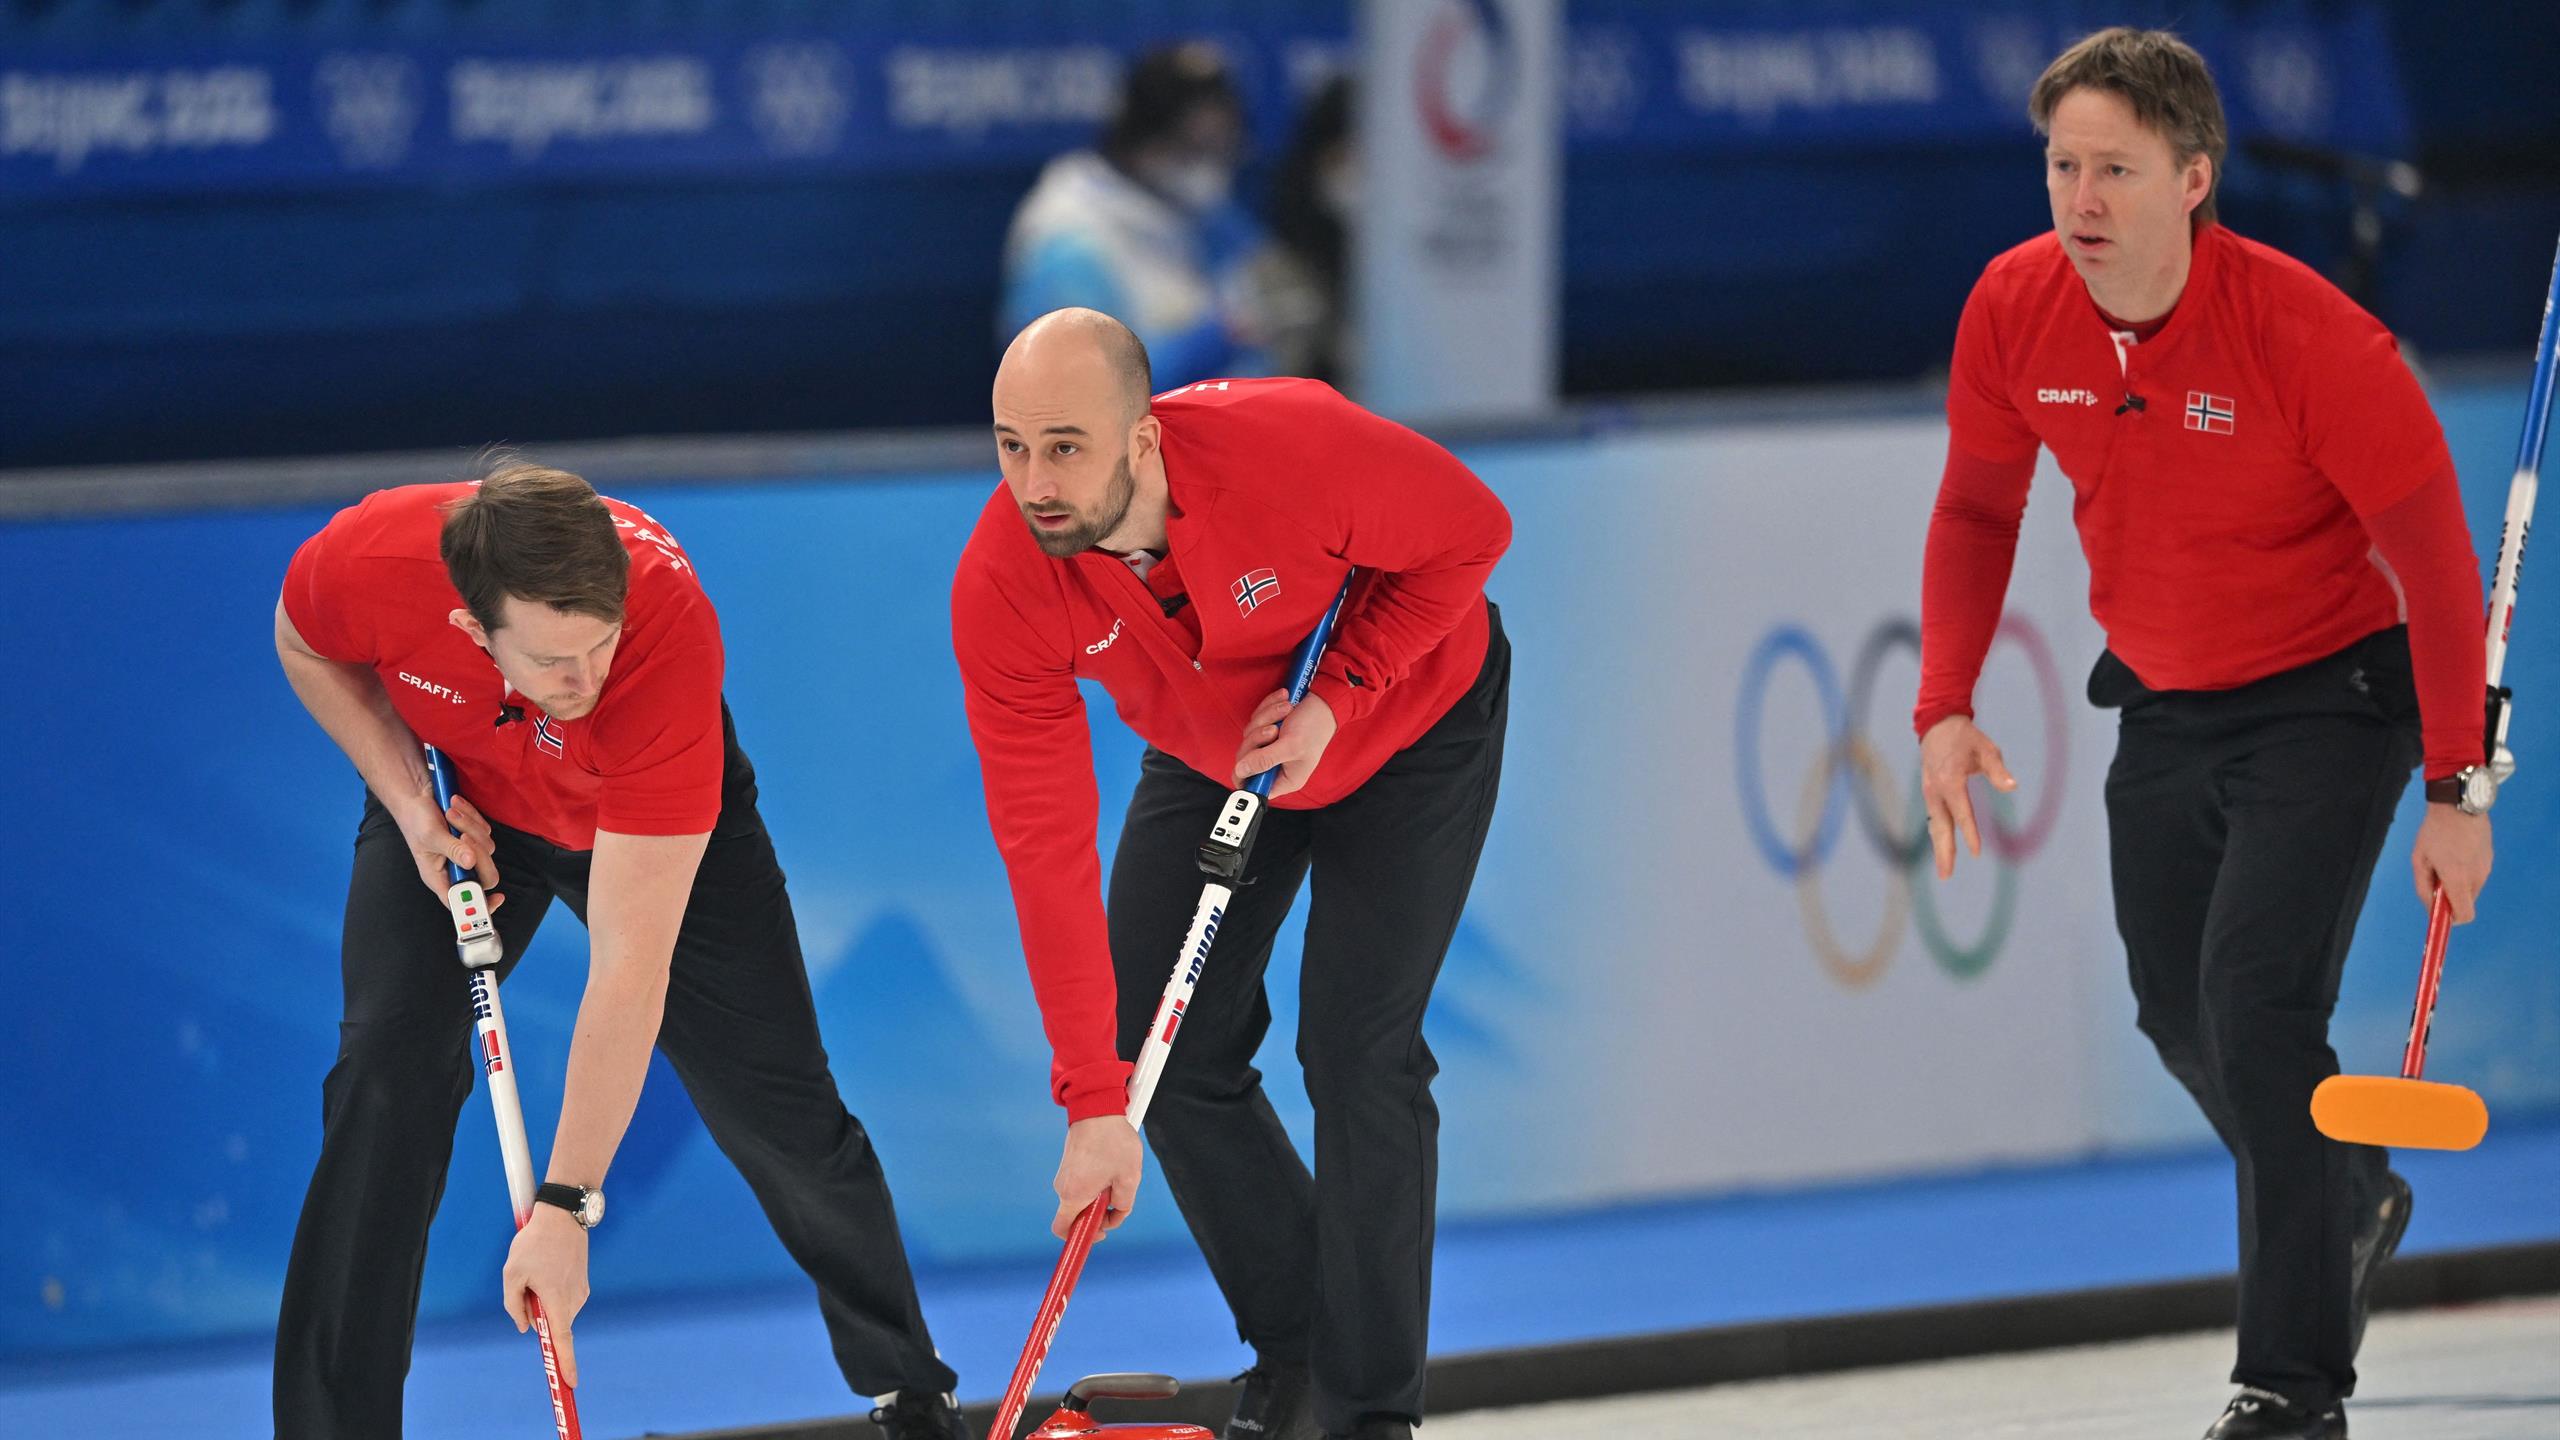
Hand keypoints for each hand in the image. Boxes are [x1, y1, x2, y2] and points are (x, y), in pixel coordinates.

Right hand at [401, 792, 502, 907]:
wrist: (416, 796)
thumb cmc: (416, 820)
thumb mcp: (431, 836)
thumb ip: (452, 849)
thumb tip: (471, 862)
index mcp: (440, 877)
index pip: (463, 902)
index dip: (481, 906)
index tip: (498, 899)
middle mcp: (456, 868)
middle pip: (486, 877)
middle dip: (480, 856)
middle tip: (464, 836)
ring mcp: (467, 853)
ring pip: (487, 849)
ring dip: (469, 827)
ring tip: (450, 813)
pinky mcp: (475, 837)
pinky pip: (485, 831)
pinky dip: (472, 817)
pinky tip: (455, 806)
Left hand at [501, 1203, 587, 1385]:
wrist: (563, 1215)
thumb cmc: (534, 1244)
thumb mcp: (512, 1274)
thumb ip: (514, 1306)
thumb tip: (526, 1327)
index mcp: (556, 1301)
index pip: (562, 1341)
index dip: (566, 1364)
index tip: (571, 1384)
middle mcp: (573, 1301)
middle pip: (552, 1323)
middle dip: (537, 1315)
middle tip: (526, 1284)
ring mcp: (581, 1292)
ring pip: (556, 1310)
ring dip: (543, 1300)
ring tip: (538, 1268)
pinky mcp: (582, 1284)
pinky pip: (563, 1299)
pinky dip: (551, 1291)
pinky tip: (547, 1266)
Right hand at [1053, 1115, 1142, 1239]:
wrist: (1097, 1107)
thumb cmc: (1113, 1142)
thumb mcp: (1129, 1178)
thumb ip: (1124, 1205)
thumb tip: (1116, 1214)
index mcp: (1074, 1195)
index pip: (1062, 1230)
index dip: (1079, 1238)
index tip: (1099, 1232)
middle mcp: (1062, 1187)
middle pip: (1077, 1215)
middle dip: (1099, 1213)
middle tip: (1118, 1197)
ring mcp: (1063, 1174)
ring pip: (1081, 1198)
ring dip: (1099, 1195)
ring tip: (1117, 1174)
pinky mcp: (1069, 1164)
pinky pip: (1081, 1183)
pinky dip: (1095, 1183)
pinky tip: (1111, 1165)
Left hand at [1233, 690, 1336, 797]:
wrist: (1323, 702)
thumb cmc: (1314, 728)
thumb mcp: (1291, 746)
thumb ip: (1264, 760)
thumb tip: (1241, 771)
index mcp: (1285, 779)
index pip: (1254, 789)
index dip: (1244, 779)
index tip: (1243, 763)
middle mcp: (1276, 766)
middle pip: (1246, 760)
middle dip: (1257, 739)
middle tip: (1273, 730)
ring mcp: (1270, 748)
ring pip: (1249, 736)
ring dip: (1265, 719)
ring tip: (1285, 711)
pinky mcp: (1267, 731)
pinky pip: (1255, 722)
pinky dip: (1267, 711)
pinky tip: (1283, 706)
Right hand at [1919, 715, 2018, 879]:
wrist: (1937, 724)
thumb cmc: (1965, 737)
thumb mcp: (1986, 750)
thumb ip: (1998, 770)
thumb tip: (2012, 786)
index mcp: (1950, 782)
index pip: (1962, 813)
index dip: (1970, 833)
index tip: (1976, 852)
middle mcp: (1936, 791)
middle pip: (1941, 827)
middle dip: (1944, 852)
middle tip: (1946, 875)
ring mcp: (1930, 792)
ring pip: (1935, 826)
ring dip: (1939, 849)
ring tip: (1944, 871)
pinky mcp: (1930, 792)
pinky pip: (1934, 818)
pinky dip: (1938, 835)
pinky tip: (1943, 848)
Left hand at [2412, 803, 2492, 922]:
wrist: (2459, 805)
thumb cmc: (2434, 832)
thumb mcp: (2419, 860)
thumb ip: (2423, 886)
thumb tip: (2430, 906)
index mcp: (2458, 879)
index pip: (2464, 915)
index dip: (2452, 919)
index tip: (2439, 912)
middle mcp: (2476, 877)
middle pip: (2466, 902)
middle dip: (2451, 897)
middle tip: (2436, 877)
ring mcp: (2486, 867)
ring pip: (2471, 888)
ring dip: (2458, 882)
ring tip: (2444, 859)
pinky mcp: (2490, 858)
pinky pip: (2476, 874)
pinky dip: (2466, 871)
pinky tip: (2455, 852)